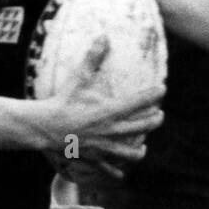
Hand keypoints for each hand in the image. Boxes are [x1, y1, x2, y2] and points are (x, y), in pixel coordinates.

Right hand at [39, 35, 164, 171]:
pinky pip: (110, 169)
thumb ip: (92, 58)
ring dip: (140, 150)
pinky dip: (116, 171)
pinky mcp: (94, 158)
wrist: (45, 127)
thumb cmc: (62, 101)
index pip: (140, 101)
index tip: (163, 88)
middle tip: (159, 114)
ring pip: (131, 153)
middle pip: (143, 127)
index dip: (154, 94)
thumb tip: (103, 36)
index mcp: (110, 110)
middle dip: (154, 120)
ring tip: (143, 146)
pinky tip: (121, 172)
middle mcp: (112, 130)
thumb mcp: (78, 79)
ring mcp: (104, 146)